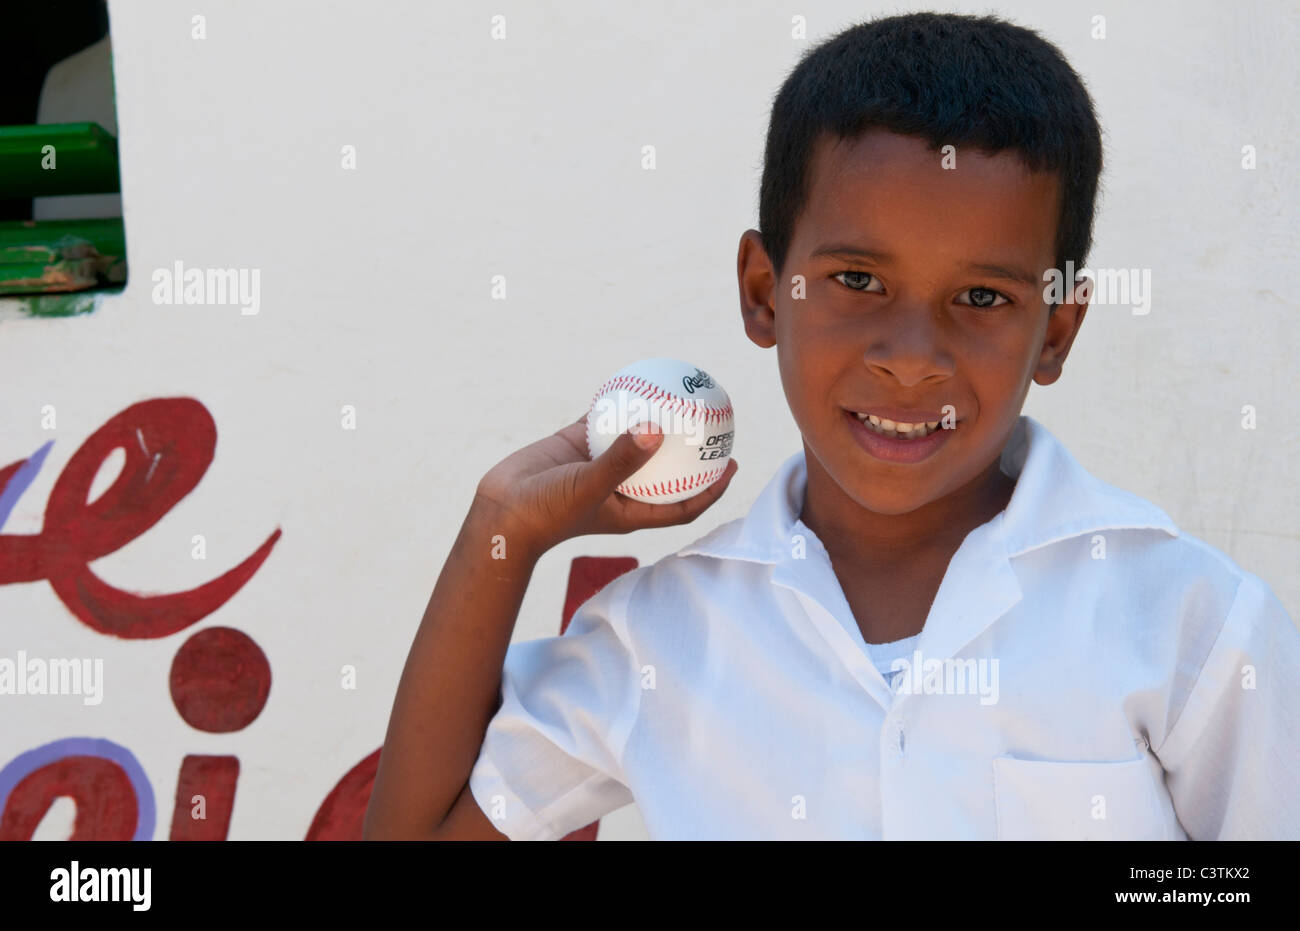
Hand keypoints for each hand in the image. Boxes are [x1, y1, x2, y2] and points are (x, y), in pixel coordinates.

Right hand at [472, 413, 739, 556]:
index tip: (733, 463)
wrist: (500, 507)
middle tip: (713, 420)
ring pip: (637, 438)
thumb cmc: (548, 511)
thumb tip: (657, 429)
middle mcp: (622, 486)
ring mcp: (600, 464)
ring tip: (679, 393)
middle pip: (669, 468)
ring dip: (656, 420)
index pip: (685, 502)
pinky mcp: (578, 444)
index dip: (713, 488)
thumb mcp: (590, 486)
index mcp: (633, 508)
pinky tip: (634, 377)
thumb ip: (623, 459)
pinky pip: (606, 418)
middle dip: (693, 450)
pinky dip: (619, 402)